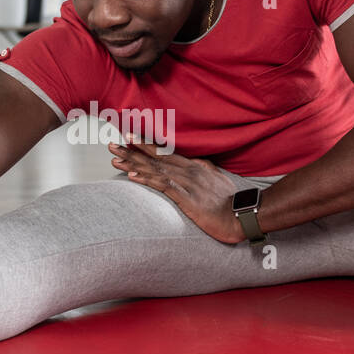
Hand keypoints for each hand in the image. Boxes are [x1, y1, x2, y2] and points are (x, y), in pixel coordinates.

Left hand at [107, 136, 246, 243]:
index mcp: (194, 166)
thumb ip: (206, 170)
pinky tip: (131, 176)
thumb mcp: (218, 180)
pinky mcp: (186, 197)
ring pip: (155, 169)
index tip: (129, 138)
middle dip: (132, 151)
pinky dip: (146, 179)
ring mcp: (186, 183)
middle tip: (112, 144)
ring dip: (133, 163)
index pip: (165, 153)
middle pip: (155, 158)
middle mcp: (188, 170)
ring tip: (115, 159)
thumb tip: (198, 164)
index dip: (146, 146)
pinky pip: (162, 185)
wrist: (241, 215)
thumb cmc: (229, 202)